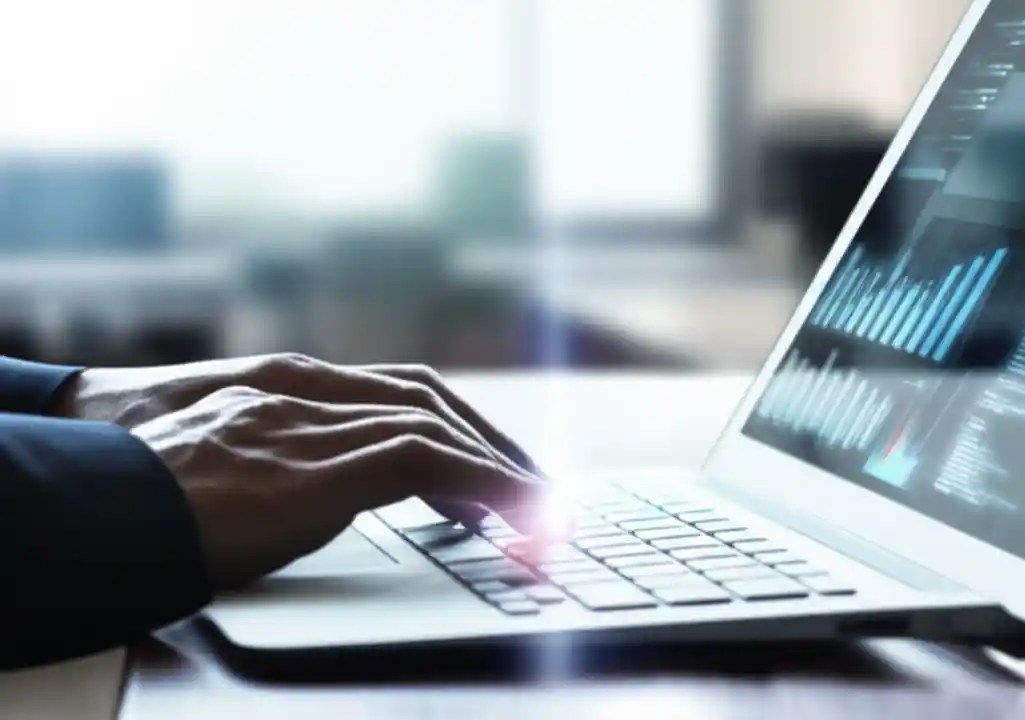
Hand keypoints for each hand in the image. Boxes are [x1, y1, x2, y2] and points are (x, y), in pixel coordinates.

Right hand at [55, 353, 543, 523]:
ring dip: (494, 463)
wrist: (83, 499)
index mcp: (281, 385)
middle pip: (424, 398)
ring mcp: (306, 425)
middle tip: (530, 481)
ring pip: (433, 426)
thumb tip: (304, 493)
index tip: (488, 458)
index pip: (396, 389)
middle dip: (486, 438)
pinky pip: (424, 463)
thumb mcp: (214, 456)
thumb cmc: (132, 487)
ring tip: (535, 502)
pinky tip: (513, 507)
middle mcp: (303, 392)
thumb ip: (272, 456)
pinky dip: (480, 482)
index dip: (455, 420)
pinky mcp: (311, 469)